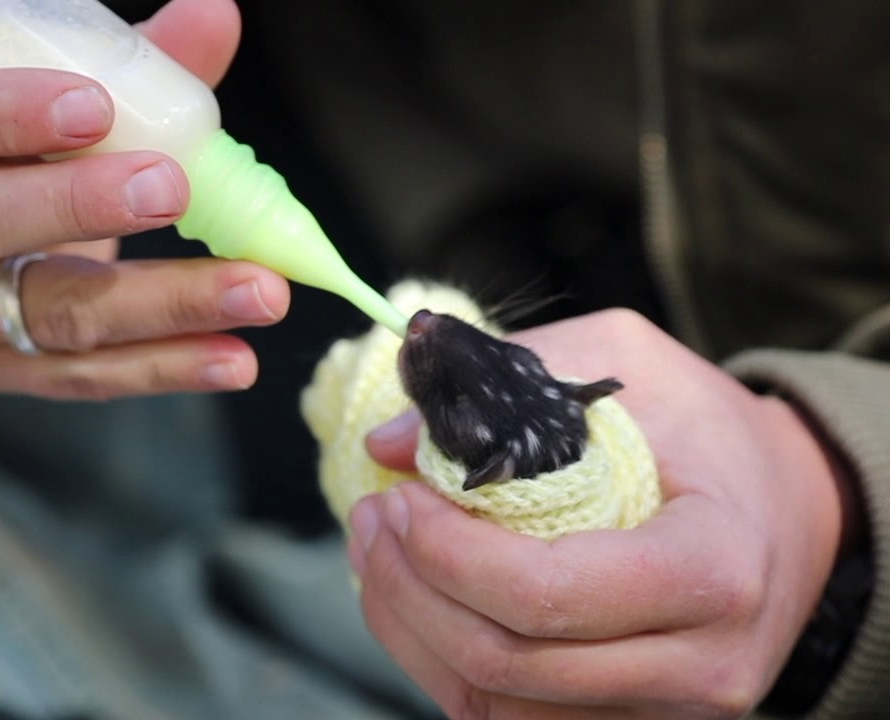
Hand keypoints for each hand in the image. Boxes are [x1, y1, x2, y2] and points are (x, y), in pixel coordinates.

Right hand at [0, 0, 288, 399]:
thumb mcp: (31, 81)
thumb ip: (126, 61)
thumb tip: (217, 17)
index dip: (4, 114)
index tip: (95, 107)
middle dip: (79, 208)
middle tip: (176, 188)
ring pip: (42, 315)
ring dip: (161, 308)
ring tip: (257, 293)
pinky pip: (73, 375)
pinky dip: (160, 367)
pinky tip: (231, 359)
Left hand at [350, 309, 850, 717]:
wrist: (785, 508)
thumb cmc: (705, 429)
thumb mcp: (623, 363)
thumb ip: (508, 383)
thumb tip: (387, 443)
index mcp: (714, 570)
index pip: (550, 595)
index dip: (450, 554)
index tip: (401, 495)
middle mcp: (700, 666)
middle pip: (507, 664)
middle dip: (410, 590)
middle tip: (372, 517)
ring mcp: (663, 712)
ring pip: (492, 707)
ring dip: (410, 630)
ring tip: (376, 549)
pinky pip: (504, 717)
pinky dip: (437, 658)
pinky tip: (413, 595)